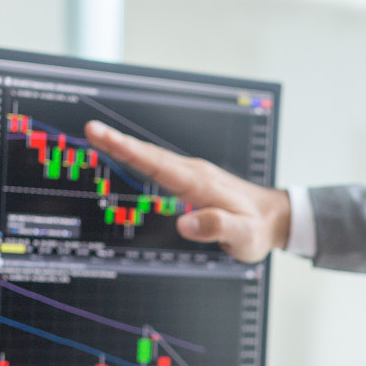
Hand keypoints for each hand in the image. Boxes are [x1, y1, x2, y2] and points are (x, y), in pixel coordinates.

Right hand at [85, 121, 291, 261]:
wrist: (275, 218)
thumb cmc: (258, 229)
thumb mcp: (243, 236)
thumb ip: (217, 228)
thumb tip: (185, 222)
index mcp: (200, 183)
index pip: (158, 164)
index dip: (129, 151)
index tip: (104, 136)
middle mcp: (193, 173)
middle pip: (150, 155)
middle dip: (119, 142)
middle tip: (90, 129)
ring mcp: (192, 175)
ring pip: (153, 158)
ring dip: (125, 147)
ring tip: (97, 136)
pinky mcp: (191, 181)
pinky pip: (159, 167)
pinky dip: (138, 158)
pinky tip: (124, 155)